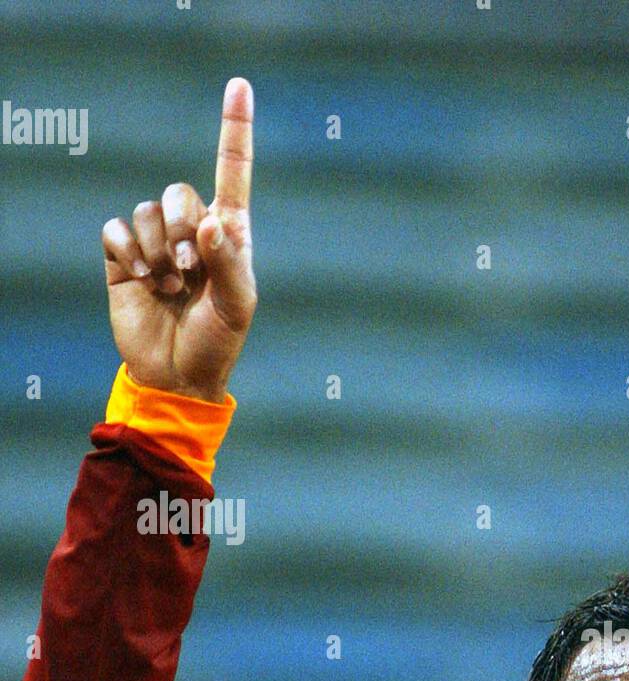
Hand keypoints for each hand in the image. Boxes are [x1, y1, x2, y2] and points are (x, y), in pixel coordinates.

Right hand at [101, 77, 255, 403]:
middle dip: (184, 233)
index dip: (234, 130)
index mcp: (229, 236)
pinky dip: (130, 254)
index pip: (233, 174)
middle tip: (190, 274)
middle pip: (180, 193)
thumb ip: (231, 263)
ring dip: (159, 252)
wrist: (178, 374)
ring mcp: (156, 241)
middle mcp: (193, 230)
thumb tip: (213, 223)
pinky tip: (143, 282)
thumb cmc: (218, 342)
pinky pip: (117, 229)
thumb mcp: (239, 307)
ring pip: (147, 211)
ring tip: (169, 287)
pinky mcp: (123, 255)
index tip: (240, 86)